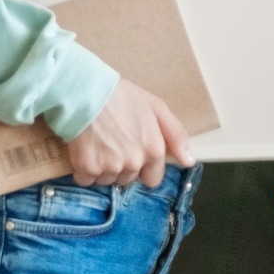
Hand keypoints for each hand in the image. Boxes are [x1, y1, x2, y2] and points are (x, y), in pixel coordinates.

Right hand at [70, 78, 192, 187]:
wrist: (84, 92)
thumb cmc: (121, 97)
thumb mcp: (156, 108)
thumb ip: (176, 136)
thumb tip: (189, 161)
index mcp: (153, 150)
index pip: (152, 179)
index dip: (143, 168)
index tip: (132, 153)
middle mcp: (134, 163)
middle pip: (128, 180)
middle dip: (121, 167)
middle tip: (112, 142)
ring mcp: (109, 167)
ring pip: (107, 180)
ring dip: (102, 168)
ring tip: (97, 143)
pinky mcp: (86, 169)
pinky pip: (85, 180)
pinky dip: (83, 169)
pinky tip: (84, 149)